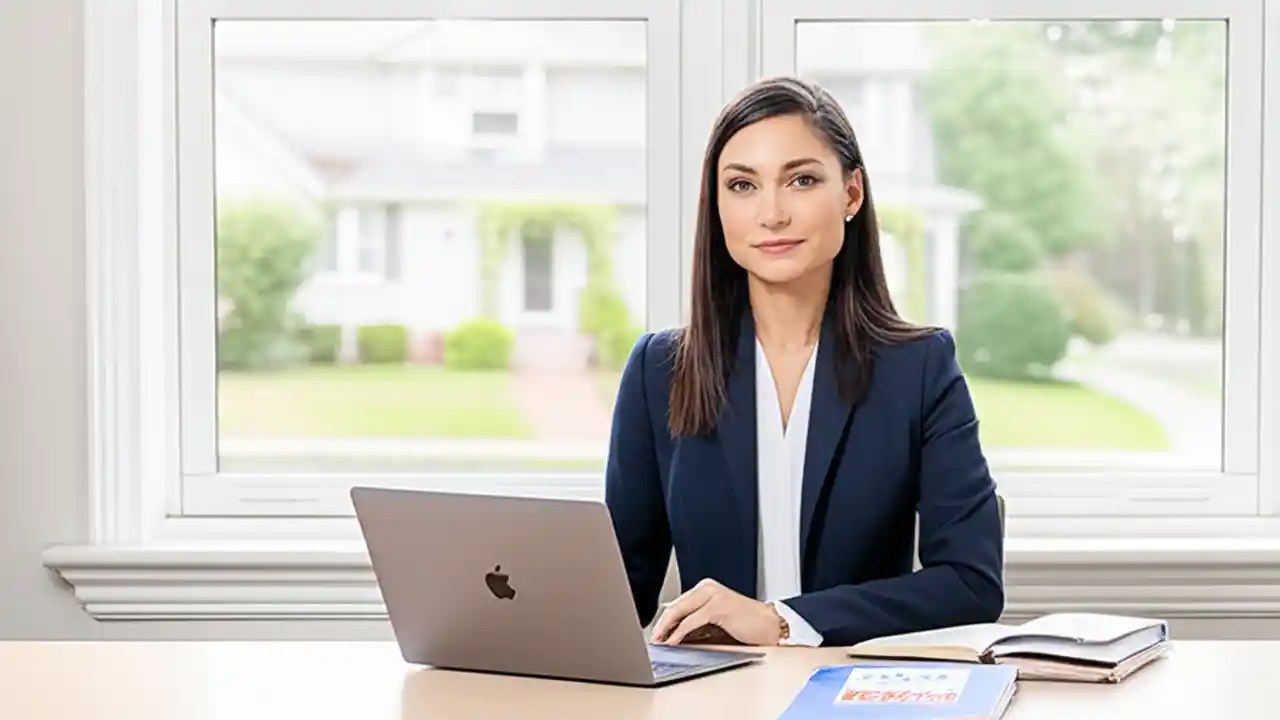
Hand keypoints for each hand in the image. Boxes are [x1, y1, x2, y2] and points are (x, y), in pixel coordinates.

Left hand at [651, 578, 782, 645]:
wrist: (770, 625)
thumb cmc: (746, 624)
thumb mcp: (715, 621)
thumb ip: (696, 622)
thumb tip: (673, 634)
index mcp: (706, 588)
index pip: (678, 603)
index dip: (664, 619)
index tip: (656, 632)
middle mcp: (707, 588)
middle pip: (675, 606)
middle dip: (661, 624)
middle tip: (652, 638)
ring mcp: (712, 595)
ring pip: (680, 612)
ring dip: (666, 628)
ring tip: (658, 641)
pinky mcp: (717, 607)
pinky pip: (691, 622)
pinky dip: (678, 633)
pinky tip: (672, 641)